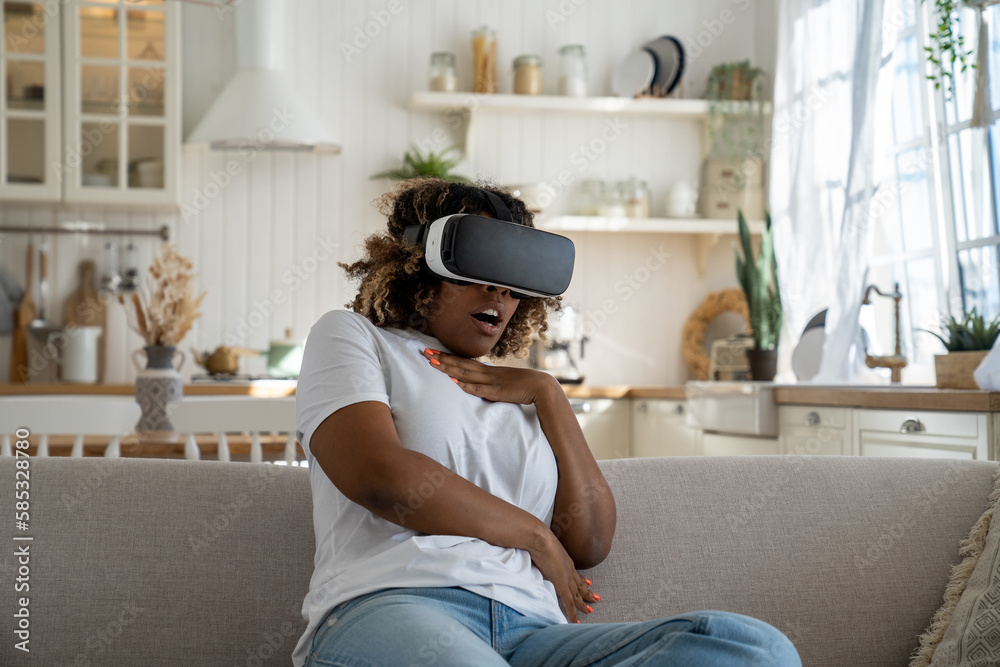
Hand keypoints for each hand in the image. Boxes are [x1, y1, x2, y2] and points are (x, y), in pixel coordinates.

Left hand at [422, 348, 556, 404]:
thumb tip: (478, 384)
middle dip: (442, 358)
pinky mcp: (496, 392)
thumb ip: (490, 382)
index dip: (447, 357)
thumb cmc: (522, 385)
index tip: (433, 352)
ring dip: (449, 367)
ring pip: (465, 373)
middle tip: (424, 352)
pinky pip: (478, 388)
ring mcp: (490, 381)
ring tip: (433, 362)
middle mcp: (486, 372)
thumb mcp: (503, 381)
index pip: (463, 361)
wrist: (540, 386)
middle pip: (460, 363)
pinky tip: (454, 381)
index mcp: (488, 370)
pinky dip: (465, 384)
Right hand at [528, 527, 598, 622]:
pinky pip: (569, 604)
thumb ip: (545, 553)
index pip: (576, 573)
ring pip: (577, 596)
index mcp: (565, 560)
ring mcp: (566, 578)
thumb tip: (539, 554)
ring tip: (590, 612)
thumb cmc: (538, 539)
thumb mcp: (545, 546)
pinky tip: (576, 621)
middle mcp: (569, 569)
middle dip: (587, 593)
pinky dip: (572, 614)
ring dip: (583, 605)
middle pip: (580, 585)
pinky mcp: (561, 585)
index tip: (589, 584)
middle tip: (595, 599)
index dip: (582, 580)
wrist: (539, 539)